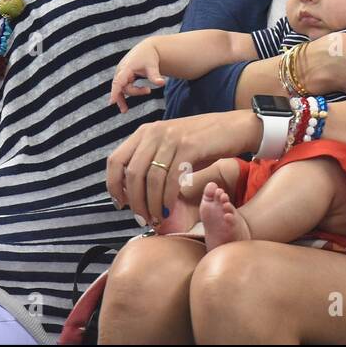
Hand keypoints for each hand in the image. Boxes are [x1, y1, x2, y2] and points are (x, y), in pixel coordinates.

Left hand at [105, 109, 258, 227]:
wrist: (232, 128)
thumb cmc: (201, 142)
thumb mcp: (170, 146)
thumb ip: (151, 162)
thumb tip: (133, 193)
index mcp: (144, 132)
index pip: (115, 160)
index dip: (113, 185)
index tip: (120, 204)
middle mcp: (154, 132)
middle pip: (132, 173)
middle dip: (135, 201)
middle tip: (142, 218)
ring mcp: (171, 138)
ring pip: (151, 179)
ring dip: (151, 204)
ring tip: (156, 218)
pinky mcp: (189, 147)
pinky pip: (171, 180)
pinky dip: (167, 200)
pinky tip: (168, 209)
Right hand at [110, 39, 165, 112]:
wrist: (147, 49)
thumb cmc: (149, 57)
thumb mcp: (152, 65)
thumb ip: (155, 75)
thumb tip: (162, 83)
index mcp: (126, 67)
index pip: (119, 81)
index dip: (115, 92)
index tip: (111, 102)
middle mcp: (121, 71)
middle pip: (123, 87)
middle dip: (134, 92)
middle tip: (148, 90)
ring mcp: (121, 75)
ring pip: (122, 89)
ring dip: (129, 95)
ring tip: (126, 110)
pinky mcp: (123, 78)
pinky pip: (121, 89)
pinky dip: (121, 98)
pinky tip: (123, 108)